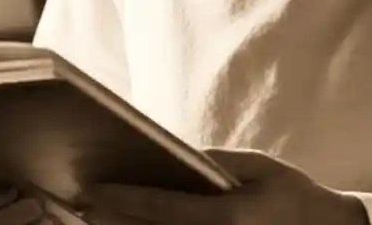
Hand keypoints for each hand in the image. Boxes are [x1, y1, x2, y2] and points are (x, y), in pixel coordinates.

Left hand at [80, 148, 369, 224]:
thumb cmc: (293, 196)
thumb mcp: (257, 167)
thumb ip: (214, 162)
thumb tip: (172, 154)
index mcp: (229, 217)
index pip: (162, 207)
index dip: (122, 198)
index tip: (91, 190)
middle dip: (111, 221)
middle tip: (78, 207)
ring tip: (93, 221)